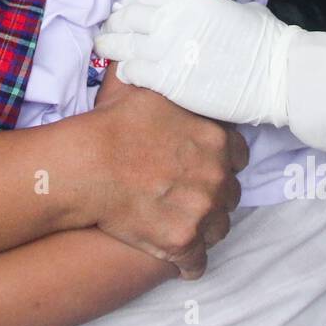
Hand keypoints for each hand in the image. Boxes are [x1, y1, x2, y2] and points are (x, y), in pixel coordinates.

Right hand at [87, 85, 246, 278]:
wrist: (86, 164)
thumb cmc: (111, 123)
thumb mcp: (147, 88)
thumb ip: (171, 80)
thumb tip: (168, 63)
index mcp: (216, 138)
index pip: (239, 155)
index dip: (220, 160)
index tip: (202, 163)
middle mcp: (218, 176)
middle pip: (230, 193)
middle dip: (212, 193)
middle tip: (185, 193)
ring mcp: (202, 212)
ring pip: (219, 227)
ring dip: (203, 226)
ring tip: (179, 222)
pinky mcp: (183, 242)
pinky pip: (197, 263)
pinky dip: (188, 262)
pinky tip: (176, 254)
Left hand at [97, 0, 298, 126]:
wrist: (276, 74)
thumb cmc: (263, 41)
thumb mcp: (230, 8)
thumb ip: (203, 8)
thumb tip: (194, 12)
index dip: (129, 3)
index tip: (123, 10)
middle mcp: (173, 19)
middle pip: (128, 18)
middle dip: (115, 23)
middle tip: (109, 30)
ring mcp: (167, 49)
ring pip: (123, 44)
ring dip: (111, 45)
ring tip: (105, 48)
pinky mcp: (168, 79)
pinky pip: (133, 71)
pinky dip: (126, 71)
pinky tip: (125, 73)